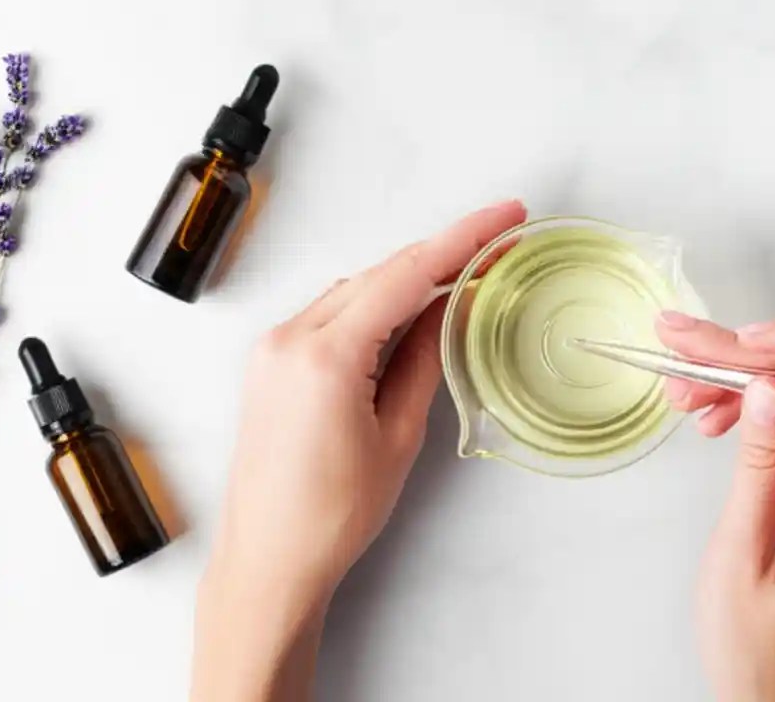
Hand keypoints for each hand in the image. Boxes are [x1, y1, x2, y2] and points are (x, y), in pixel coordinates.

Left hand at [191, 200, 526, 700]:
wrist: (268, 559)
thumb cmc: (332, 515)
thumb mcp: (397, 436)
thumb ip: (425, 360)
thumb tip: (448, 308)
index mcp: (325, 356)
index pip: (406, 275)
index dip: (464, 239)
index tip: (506, 216)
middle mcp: (290, 339)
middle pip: (379, 275)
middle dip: (440, 257)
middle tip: (496, 247)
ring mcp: (273, 349)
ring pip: (354, 292)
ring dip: (407, 282)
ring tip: (461, 282)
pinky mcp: (270, 364)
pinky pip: (330, 315)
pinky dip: (373, 307)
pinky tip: (407, 314)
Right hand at [656, 313, 774, 701]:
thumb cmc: (757, 646)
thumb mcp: (741, 552)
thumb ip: (761, 464)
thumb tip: (768, 387)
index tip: (739, 335)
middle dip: (746, 362)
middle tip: (679, 347)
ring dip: (746, 388)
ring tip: (684, 395)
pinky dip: (761, 419)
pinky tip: (718, 422)